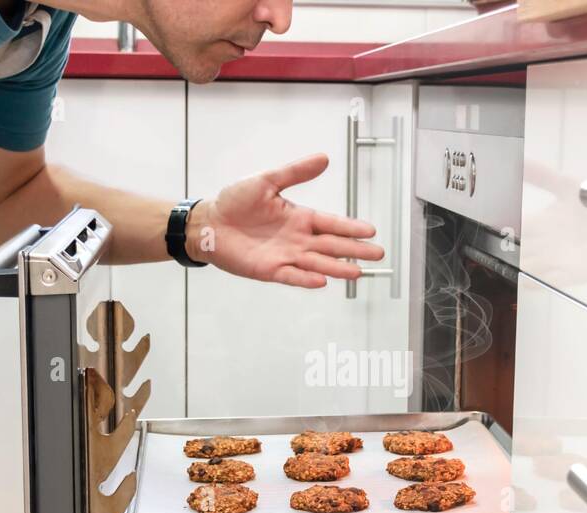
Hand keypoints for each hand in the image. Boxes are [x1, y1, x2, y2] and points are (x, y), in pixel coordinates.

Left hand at [187, 153, 384, 287]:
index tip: (371, 230)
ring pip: (318, 263)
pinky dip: (306, 278)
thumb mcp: (266, 181)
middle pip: (332, 246)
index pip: (331, 223)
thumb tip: (323, 158)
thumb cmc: (235, 201)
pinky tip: (322, 280)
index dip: (351, 227)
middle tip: (377, 254)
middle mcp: (297, 238)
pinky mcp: (270, 270)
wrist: (209, 223)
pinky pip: (292, 276)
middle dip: (354, 250)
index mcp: (299, 217)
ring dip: (337, 268)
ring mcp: (285, 256)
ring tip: (357, 272)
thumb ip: (295, 172)